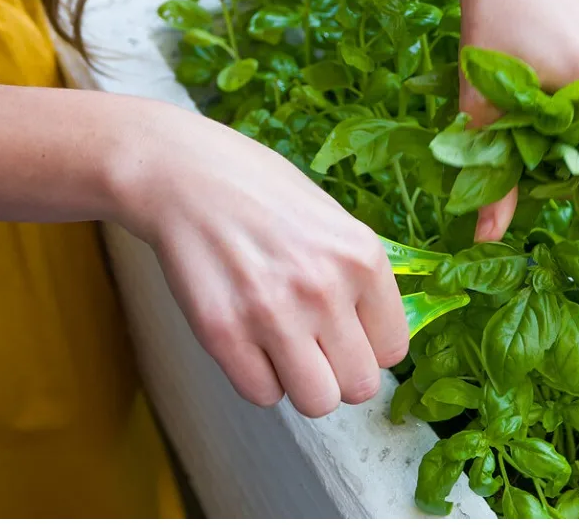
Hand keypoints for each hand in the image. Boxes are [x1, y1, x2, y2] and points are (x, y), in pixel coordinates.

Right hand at [114, 102, 408, 417]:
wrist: (185, 176)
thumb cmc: (262, 193)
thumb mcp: (334, 221)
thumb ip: (359, 278)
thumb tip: (377, 337)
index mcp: (362, 258)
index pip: (393, 350)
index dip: (369, 347)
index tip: (348, 334)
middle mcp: (325, 289)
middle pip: (360, 386)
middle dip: (339, 374)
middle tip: (316, 347)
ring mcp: (274, 314)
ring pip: (316, 402)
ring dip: (301, 384)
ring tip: (284, 348)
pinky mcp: (223, 333)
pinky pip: (262, 395)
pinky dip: (258, 378)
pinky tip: (249, 341)